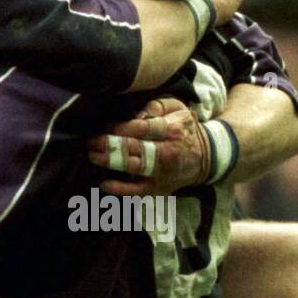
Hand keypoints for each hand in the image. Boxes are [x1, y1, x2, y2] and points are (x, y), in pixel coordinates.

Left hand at [88, 98, 209, 195]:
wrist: (206, 156)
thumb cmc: (184, 128)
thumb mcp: (177, 108)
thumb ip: (156, 106)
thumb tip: (136, 115)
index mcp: (171, 130)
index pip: (141, 129)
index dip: (120, 128)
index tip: (105, 127)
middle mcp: (167, 153)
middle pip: (134, 149)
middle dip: (110, 145)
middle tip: (91, 142)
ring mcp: (162, 173)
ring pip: (133, 169)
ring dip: (110, 162)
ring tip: (93, 156)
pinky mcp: (159, 188)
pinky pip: (137, 192)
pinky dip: (120, 190)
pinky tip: (104, 184)